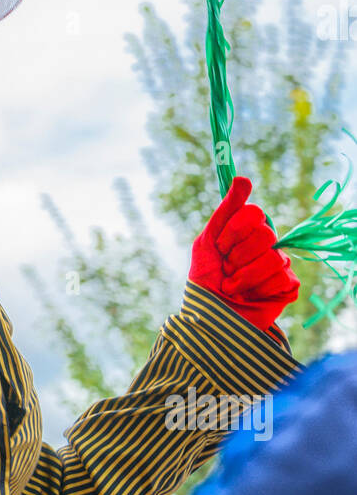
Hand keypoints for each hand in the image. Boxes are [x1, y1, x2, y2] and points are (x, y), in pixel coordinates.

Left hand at [188, 176, 299, 329]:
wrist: (209, 317)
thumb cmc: (206, 278)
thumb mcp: (207, 241)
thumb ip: (226, 210)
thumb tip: (243, 178)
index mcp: (249, 231)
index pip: (255, 213)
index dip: (234, 230)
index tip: (220, 246)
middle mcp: (267, 245)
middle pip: (266, 234)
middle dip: (238, 255)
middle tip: (226, 268)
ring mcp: (279, 266)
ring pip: (273, 259)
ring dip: (245, 276)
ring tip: (233, 286)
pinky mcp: (288, 288)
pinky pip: (282, 279)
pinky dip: (259, 290)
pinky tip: (250, 296)